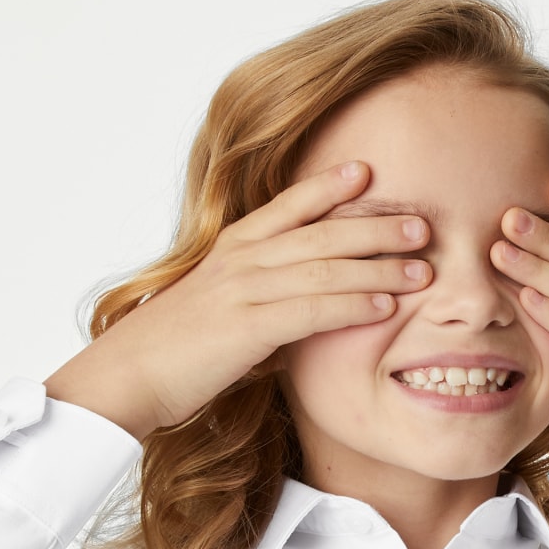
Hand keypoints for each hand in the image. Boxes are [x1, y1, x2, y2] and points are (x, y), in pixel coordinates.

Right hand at [44, 161, 432, 439]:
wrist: (124, 377)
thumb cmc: (169, 351)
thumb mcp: (214, 310)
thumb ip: (255, 301)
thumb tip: (292, 316)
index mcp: (231, 249)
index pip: (288, 206)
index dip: (329, 186)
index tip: (368, 170)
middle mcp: (240, 260)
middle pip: (321, 232)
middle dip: (376, 225)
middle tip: (422, 224)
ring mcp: (243, 290)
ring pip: (325, 268)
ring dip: (378, 267)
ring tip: (423, 268)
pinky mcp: (247, 328)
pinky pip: (312, 310)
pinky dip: (352, 305)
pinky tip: (384, 306)